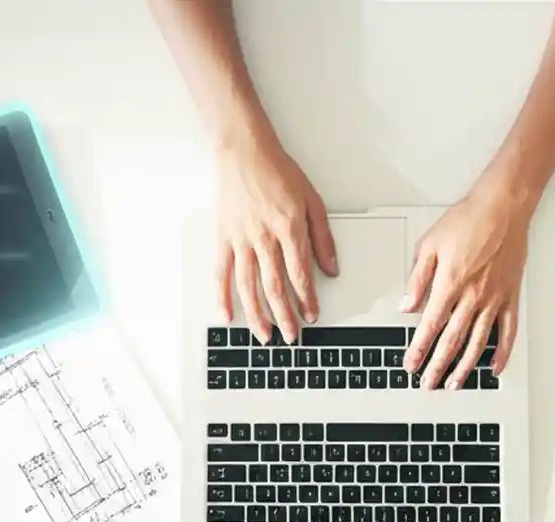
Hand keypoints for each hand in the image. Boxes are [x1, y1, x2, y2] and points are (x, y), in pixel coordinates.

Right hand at [215, 137, 337, 343]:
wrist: (243, 152)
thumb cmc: (278, 171)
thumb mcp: (312, 201)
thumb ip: (322, 237)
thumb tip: (331, 267)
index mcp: (288, 228)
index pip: (299, 274)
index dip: (306, 299)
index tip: (311, 315)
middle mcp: (263, 238)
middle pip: (274, 287)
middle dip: (284, 316)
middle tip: (291, 336)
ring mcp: (241, 240)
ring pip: (249, 286)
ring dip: (257, 315)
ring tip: (265, 336)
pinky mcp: (224, 238)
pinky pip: (222, 273)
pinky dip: (223, 297)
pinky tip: (227, 316)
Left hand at [401, 184, 529, 389]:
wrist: (503, 206)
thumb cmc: (467, 219)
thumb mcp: (429, 244)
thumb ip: (417, 278)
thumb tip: (407, 305)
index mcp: (449, 283)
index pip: (430, 326)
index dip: (419, 349)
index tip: (411, 365)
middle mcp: (472, 296)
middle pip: (452, 340)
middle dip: (438, 366)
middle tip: (428, 383)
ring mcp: (494, 299)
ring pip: (477, 342)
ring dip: (465, 366)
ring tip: (455, 384)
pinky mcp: (511, 296)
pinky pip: (508, 331)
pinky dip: (502, 352)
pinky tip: (495, 367)